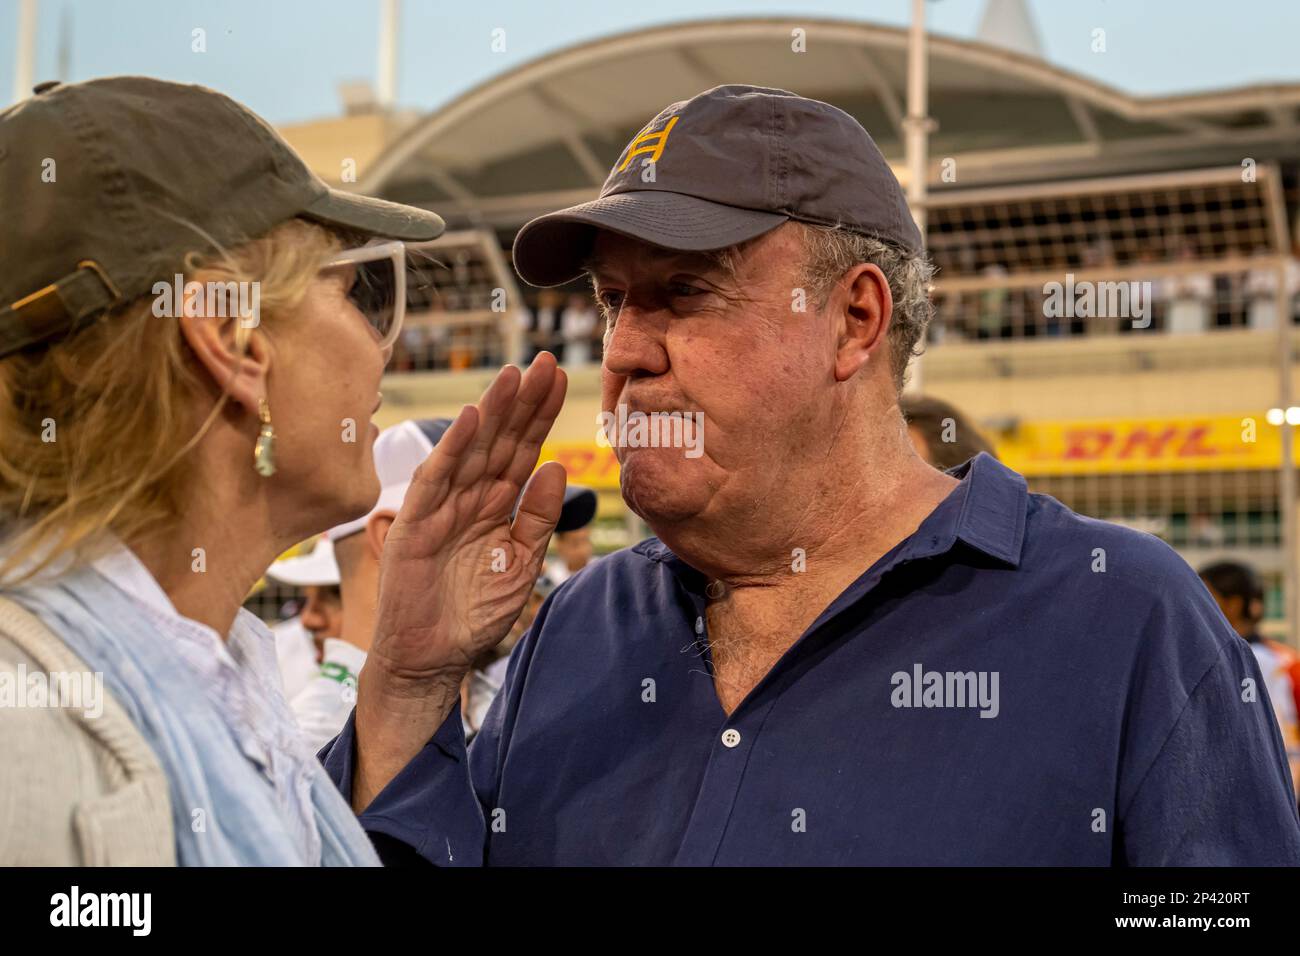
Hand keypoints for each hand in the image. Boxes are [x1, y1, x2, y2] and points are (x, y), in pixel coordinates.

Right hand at [353, 352, 567, 808]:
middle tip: (545, 361)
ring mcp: (442, 507)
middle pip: (501, 441)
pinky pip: (438, 479)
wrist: (433, 658)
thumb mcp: (521, 564)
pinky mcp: (417, 524)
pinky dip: (453, 448)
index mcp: (497, 505)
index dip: (541, 415)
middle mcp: (470, 497)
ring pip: (472, 450)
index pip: (524, 450)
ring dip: (493, 412)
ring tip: (515, 375)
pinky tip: (472, 417)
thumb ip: (537, 519)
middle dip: (523, 401)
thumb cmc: (473, 614)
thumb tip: (557, 468)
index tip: (561, 378)